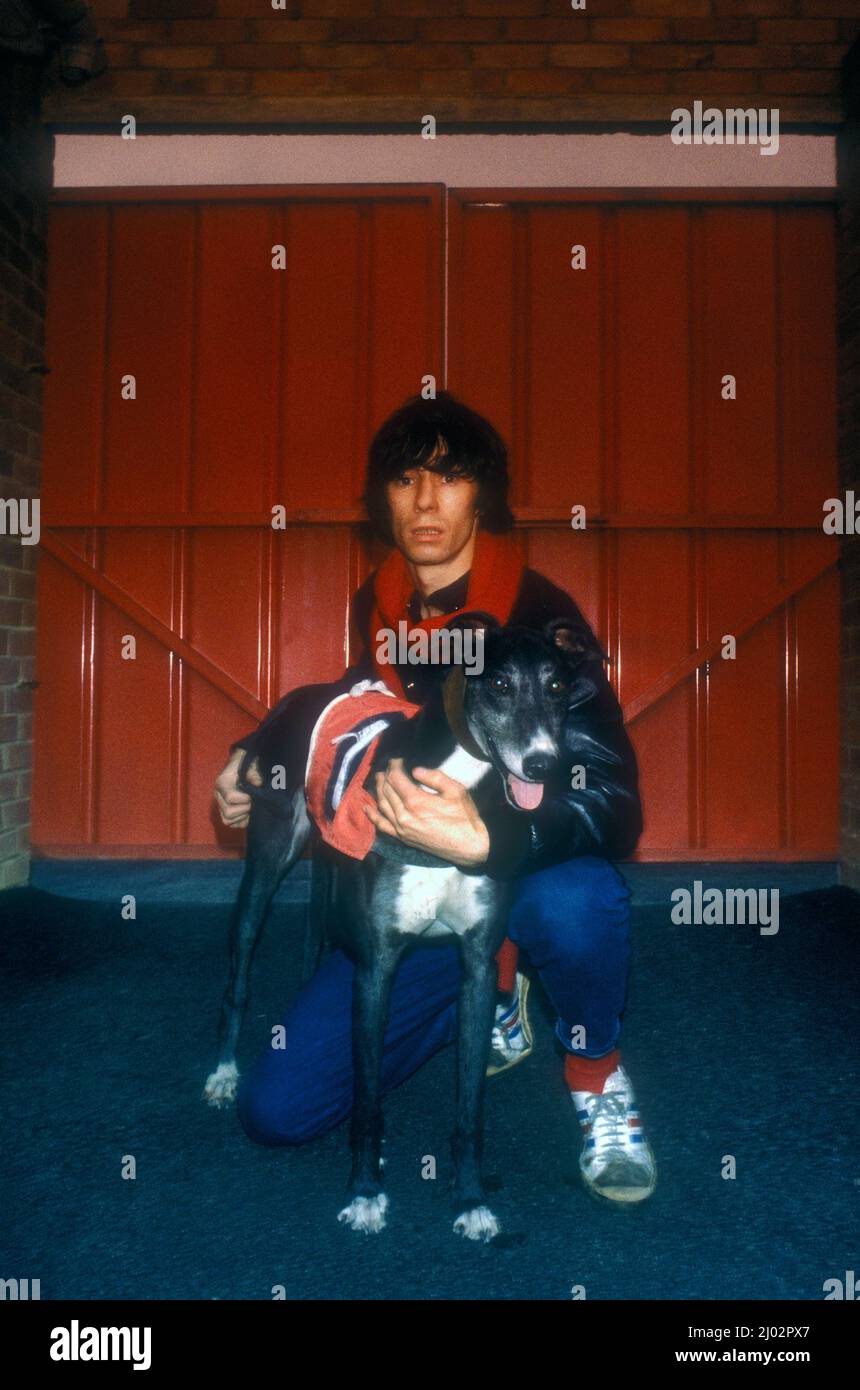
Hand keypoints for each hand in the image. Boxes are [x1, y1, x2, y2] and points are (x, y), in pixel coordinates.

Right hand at [214, 748, 262, 828]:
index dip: (244, 799)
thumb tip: (258, 783)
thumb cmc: (245, 765)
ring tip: (251, 808)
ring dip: (242, 817)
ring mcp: (221, 805)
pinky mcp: (225, 811)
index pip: (230, 798)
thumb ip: (253, 773)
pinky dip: (241, 821)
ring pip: (227, 820)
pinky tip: (249, 814)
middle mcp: (218, 795)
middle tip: (253, 802)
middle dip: (244, 809)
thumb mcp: (250, 765)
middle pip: (228, 813)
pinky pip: (231, 824)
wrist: (241, 766)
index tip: (252, 794)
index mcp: (222, 783)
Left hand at [364, 757, 489, 868]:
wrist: (470, 846)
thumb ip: (434, 777)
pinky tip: (366, 807)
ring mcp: (401, 828)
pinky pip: (382, 825)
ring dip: (378, 790)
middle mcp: (404, 814)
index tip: (397, 759)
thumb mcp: (456, 790)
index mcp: (416, 800)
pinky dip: (372, 815)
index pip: (396, 778)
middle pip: (386, 790)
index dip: (394, 765)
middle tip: (388, 767)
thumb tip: (415, 770)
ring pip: (382, 805)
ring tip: (378, 779)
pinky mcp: (403, 838)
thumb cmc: (465, 817)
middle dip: (385, 776)